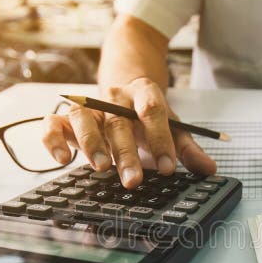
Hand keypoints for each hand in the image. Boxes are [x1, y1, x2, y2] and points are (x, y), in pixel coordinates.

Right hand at [41, 77, 215, 187]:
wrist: (123, 82)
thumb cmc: (147, 113)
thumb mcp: (172, 126)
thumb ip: (187, 148)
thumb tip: (209, 169)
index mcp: (143, 93)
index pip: (152, 111)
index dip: (160, 140)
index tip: (167, 168)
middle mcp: (112, 96)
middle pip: (117, 121)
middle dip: (125, 153)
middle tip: (133, 180)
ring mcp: (87, 105)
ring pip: (83, 117)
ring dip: (90, 143)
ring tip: (100, 168)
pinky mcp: (66, 117)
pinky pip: (52, 123)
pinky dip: (53, 140)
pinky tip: (62, 160)